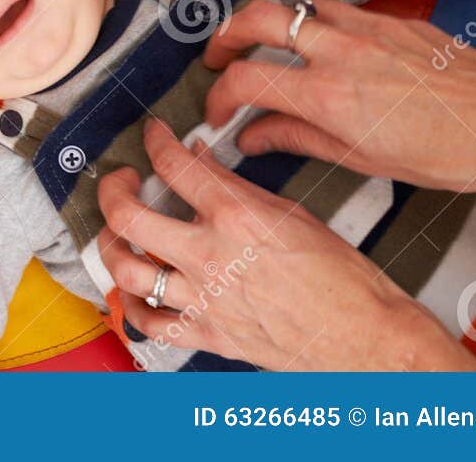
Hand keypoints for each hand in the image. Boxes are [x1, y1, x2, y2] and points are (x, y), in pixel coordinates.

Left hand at [97, 119, 475, 369]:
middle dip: (112, 190)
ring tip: (116, 233)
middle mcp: (212, 256)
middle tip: (119, 182)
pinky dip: (130, 308)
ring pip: (126, 269)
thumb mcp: (292, 213)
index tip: (153, 136)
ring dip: (110, 245)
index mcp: (237, 217)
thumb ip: (235, 186)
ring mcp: (204, 298)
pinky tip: (131, 291)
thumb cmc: (342, 279)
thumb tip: (200, 158)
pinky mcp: (207, 334)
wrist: (366, 337)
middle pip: (129, 215)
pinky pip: (148, 324)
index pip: (175, 164)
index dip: (155, 142)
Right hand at [203, 0, 475, 196]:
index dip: (218, 98)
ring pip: (296, 7)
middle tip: (216, 56)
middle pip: (255, 19)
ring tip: (266, 46)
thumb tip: (257, 137)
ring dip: (270, 23)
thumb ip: (299, 139)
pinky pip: (338, 10)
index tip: (219, 112)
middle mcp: (342, 52)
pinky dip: (317, 23)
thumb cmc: (450, 152)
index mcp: (328, 96)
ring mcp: (368, 29)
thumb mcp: (363, 160)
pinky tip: (324, 45)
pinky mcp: (393, 21)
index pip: (244, 82)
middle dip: (223, 35)